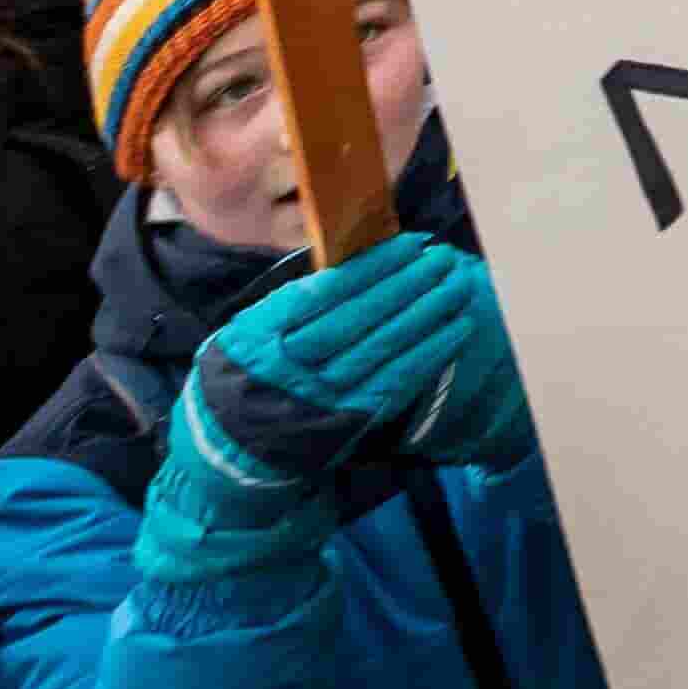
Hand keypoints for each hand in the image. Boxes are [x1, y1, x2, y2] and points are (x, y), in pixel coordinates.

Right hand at [181, 233, 535, 497]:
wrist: (230, 445)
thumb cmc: (248, 370)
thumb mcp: (253, 328)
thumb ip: (298, 300)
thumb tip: (357, 258)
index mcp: (266, 335)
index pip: (327, 292)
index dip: (373, 266)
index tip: (409, 242)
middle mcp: (296, 366)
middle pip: (359, 318)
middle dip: (406, 284)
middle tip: (442, 256)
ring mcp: (325, 396)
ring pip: (382, 348)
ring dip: (426, 314)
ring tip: (457, 283)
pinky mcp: (350, 420)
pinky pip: (395, 383)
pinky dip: (429, 354)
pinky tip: (457, 328)